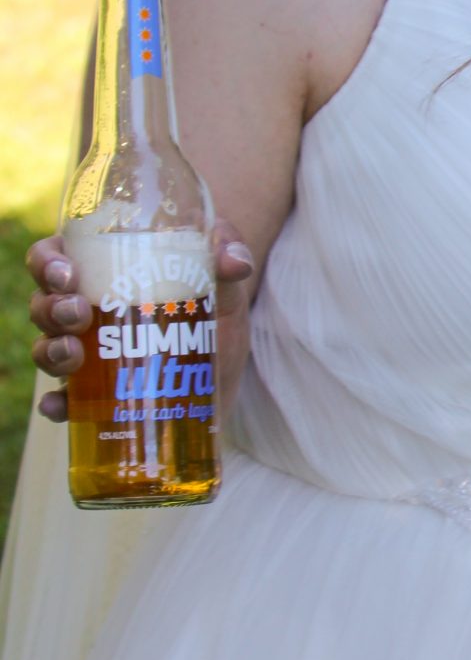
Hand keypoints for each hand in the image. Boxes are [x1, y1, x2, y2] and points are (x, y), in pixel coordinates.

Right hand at [26, 223, 256, 423]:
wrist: (227, 363)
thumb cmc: (213, 306)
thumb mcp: (222, 279)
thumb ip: (229, 254)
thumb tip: (236, 262)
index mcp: (102, 269)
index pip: (54, 257)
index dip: (48, 262)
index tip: (68, 273)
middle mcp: (84, 311)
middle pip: (45, 304)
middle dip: (51, 308)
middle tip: (78, 313)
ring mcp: (87, 356)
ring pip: (47, 349)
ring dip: (50, 351)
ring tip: (73, 354)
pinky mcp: (98, 396)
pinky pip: (63, 401)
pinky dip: (56, 404)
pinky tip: (59, 405)